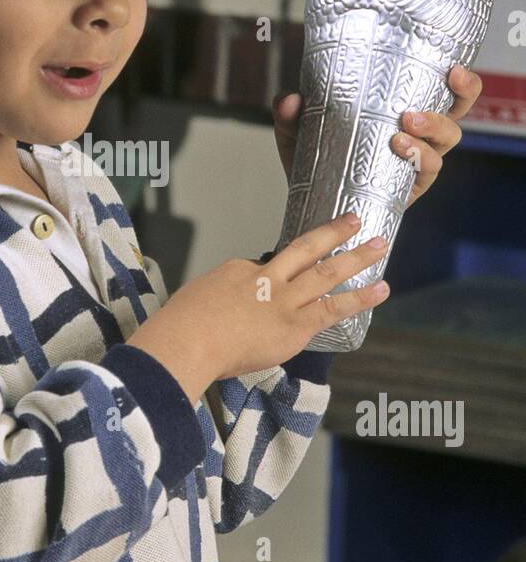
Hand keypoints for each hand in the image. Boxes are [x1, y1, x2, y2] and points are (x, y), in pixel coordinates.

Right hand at [126, 214, 390, 397]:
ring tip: (380, 245)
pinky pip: (333, 309)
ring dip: (357, 257)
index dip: (274, 277)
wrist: (186, 341)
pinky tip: (380, 290)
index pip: (265, 270)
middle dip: (332, 233)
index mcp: (239, 271)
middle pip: (305, 250)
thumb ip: (222, 300)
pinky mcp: (296, 326)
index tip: (275, 284)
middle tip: (355, 219)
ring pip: (327, 273)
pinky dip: (359, 298)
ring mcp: (284, 301)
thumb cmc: (181, 328)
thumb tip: (231, 309)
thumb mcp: (197, 299)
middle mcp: (266, 278)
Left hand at [271, 65, 482, 206]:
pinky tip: (399, 148)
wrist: (311, 205)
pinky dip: (418, 157)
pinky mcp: (412, 187)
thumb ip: (290, 115)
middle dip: (460, 96)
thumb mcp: (298, 132)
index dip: (460, 80)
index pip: (443, 90)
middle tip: (437, 87)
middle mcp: (420, 135)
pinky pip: (426, 171)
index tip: (454, 67)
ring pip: (446, 141)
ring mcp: (418, 162)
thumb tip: (291, 99)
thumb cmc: (316, 159)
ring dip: (432, 127)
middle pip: (457, 112)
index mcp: (403, 112)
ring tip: (403, 128)